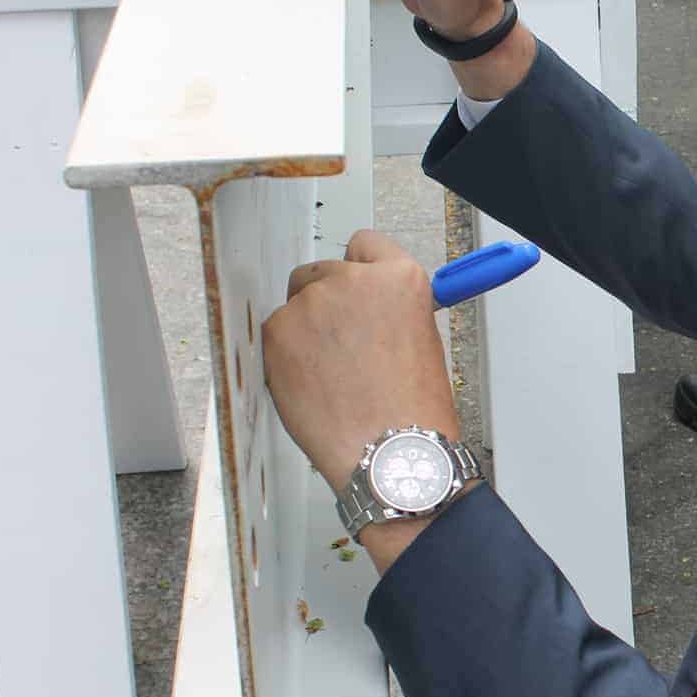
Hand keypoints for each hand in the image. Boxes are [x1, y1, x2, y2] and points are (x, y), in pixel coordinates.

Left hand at [263, 230, 458, 498]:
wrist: (389, 450)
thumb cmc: (413, 409)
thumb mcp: (420, 338)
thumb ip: (389, 309)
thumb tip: (361, 307)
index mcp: (400, 277)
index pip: (365, 245)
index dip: (360, 273)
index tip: (357, 293)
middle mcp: (354, 279)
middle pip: (322, 271)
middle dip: (325, 303)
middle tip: (339, 347)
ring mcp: (312, 302)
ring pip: (295, 305)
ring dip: (304, 332)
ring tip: (329, 377)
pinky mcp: (278, 330)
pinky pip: (275, 335)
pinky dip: (285, 357)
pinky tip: (311, 387)